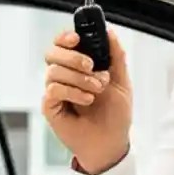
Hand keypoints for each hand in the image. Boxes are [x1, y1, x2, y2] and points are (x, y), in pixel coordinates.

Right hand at [41, 28, 131, 173]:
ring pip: (53, 72)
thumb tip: (110, 32)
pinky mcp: (51, 107)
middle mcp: (64, 77)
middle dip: (72, 57)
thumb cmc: (115, 115)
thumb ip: (116, 56)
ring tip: (96, 90)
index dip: (65, 37)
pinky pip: (53, 91)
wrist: (112, 142)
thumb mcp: (122, 81)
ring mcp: (56, 92)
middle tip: (90, 66)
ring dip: (78, 78)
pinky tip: (87, 100)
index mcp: (78, 67)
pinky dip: (72, 92)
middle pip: (52, 53)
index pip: (63, 44)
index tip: (77, 38)